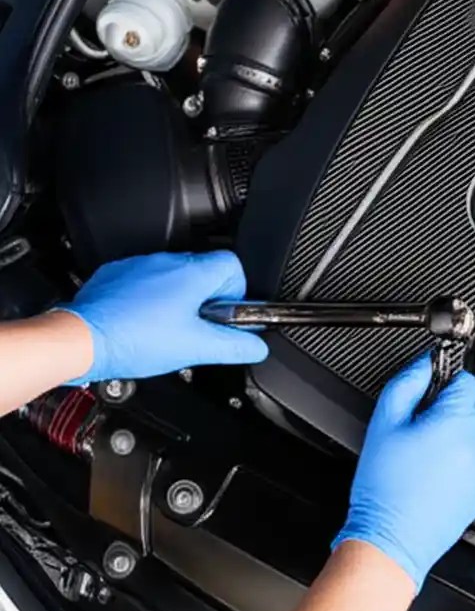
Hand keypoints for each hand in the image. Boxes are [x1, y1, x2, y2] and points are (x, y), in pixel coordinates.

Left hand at [60, 251, 268, 383]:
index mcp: (192, 273)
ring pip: (176, 277)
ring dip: (180, 300)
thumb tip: (257, 346)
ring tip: (171, 329)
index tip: (228, 316)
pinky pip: (147, 282)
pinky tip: (146, 324)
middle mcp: (166, 262)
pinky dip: (152, 300)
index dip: (237, 293)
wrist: (80, 340)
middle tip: (199, 328)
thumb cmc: (133, 339)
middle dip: (209, 300)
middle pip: (206, 272)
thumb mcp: (197, 348)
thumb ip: (236, 346)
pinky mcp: (117, 275)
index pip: (234, 266)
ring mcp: (139, 266)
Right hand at [333, 354, 474, 590]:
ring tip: (423, 450)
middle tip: (426, 415)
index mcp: (457, 423)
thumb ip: (408, 383)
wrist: (391, 540)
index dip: (447, 379)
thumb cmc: (384, 488)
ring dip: (458, 430)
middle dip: (458, 400)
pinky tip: (432, 472)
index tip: (430, 389)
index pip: (469, 380)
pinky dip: (460, 458)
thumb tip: (424, 365)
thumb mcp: (384, 423)